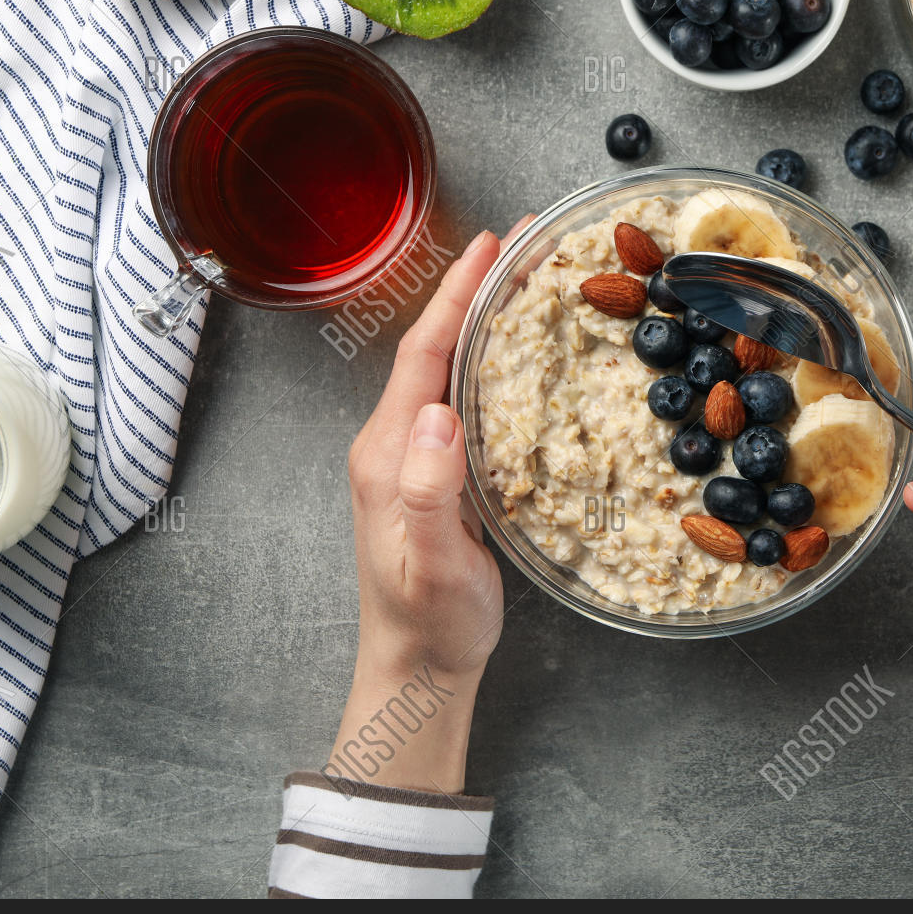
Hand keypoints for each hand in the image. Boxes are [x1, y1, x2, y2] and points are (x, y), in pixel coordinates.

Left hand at [328, 219, 530, 794]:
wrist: (417, 669)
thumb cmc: (429, 624)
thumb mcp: (430, 565)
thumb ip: (428, 492)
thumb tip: (436, 415)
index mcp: (387, 453)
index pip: (421, 355)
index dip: (455, 297)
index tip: (490, 246)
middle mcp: (393, 445)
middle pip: (433, 348)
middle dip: (473, 291)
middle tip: (522, 244)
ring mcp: (411, 458)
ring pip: (447, 368)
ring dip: (481, 320)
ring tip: (525, 282)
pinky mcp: (434, 473)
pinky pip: (461, 397)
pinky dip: (489, 360)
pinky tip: (517, 356)